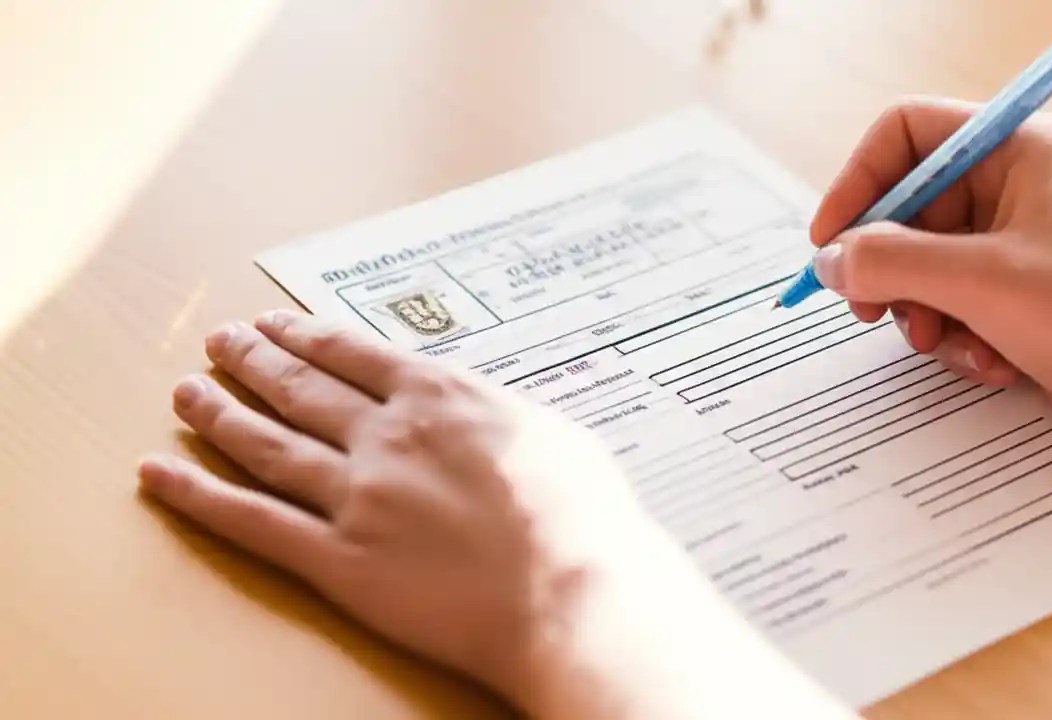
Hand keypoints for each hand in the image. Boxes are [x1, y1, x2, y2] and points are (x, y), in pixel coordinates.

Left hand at [139, 311, 849, 718]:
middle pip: (301, 389)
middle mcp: (387, 436)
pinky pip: (253, 522)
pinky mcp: (339, 561)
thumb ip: (500, 417)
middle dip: (254, 360)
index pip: (354, 353)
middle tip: (221, 342)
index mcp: (441, 398)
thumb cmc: (584, 518)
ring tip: (187, 392)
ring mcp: (356, 496)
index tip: (275, 323)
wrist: (573, 589)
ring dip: (219, 414)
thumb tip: (482, 414)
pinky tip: (163, 474)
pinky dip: (200, 496)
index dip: (304, 336)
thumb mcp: (553, 435)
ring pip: (267, 445)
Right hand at [807, 97, 1051, 487]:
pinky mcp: (1021, 298)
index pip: (909, 133)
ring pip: (925, 265)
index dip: (860, 181)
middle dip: (891, 268)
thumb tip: (828, 258)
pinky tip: (992, 363)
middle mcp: (1019, 187)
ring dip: (925, 312)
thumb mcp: (977, 282)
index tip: (829, 239)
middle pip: (909, 208)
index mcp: (1020, 148)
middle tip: (871, 310)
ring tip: (948, 343)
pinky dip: (959, 337)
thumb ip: (888, 262)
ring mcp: (1020, 244)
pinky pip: (954, 304)